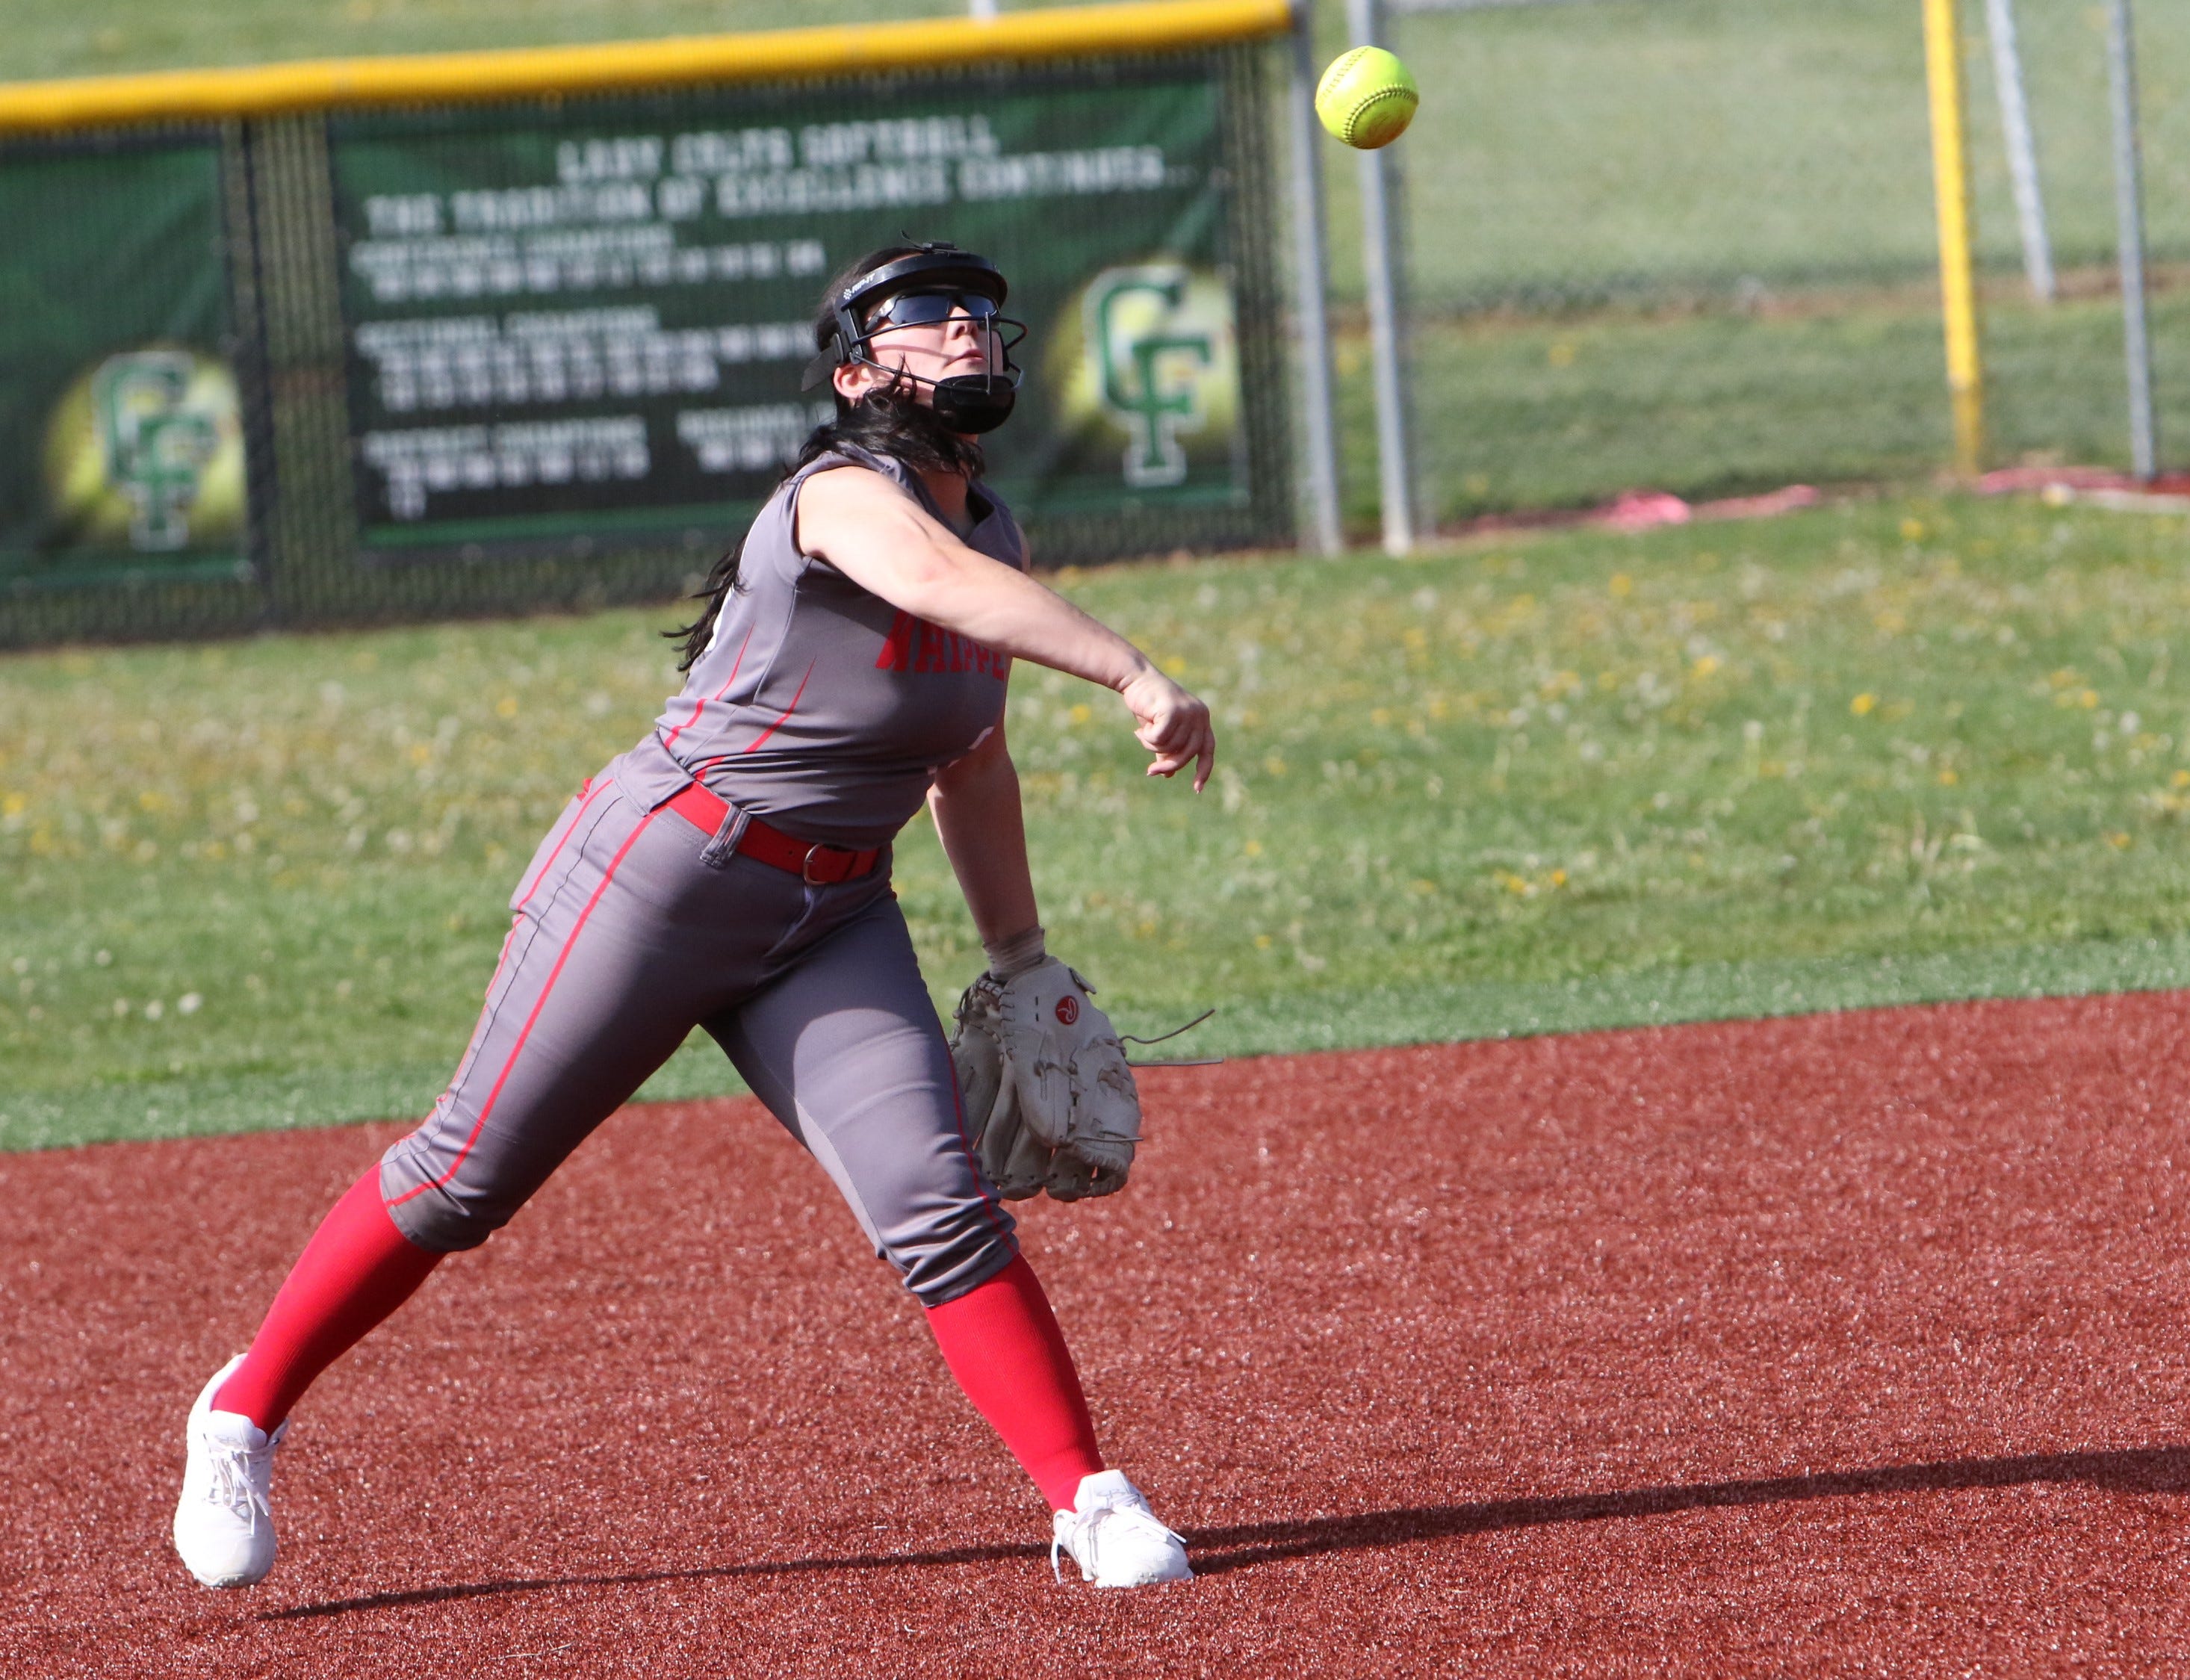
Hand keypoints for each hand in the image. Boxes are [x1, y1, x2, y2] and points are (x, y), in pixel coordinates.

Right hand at [1120, 667, 1215, 791]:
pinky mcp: (1173, 711)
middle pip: (1188, 753)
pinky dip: (1147, 738)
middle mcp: (1199, 715)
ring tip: (1143, 732)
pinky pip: (1159, 739)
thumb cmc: (1148, 705)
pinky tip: (1141, 726)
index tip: (1197, 789)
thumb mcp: (1160, 730)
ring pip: (1170, 747)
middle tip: (1150, 772)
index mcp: (1201, 719)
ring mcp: (1188, 712)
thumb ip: (1166, 751)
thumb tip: (1168, 775)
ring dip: (1152, 746)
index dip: (1204, 770)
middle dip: (1167, 765)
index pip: (1208, 749)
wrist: (1136, 680)